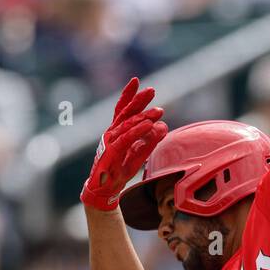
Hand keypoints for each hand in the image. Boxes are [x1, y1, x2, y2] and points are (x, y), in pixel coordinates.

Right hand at [81, 77, 167, 211]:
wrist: (105, 189)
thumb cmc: (119, 170)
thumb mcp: (139, 155)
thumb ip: (150, 141)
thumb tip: (164, 126)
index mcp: (117, 131)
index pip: (122, 109)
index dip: (128, 95)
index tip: (136, 80)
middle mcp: (112, 133)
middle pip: (125, 113)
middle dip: (138, 100)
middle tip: (152, 90)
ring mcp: (110, 141)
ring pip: (127, 124)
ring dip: (143, 116)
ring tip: (158, 111)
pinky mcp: (111, 152)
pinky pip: (126, 139)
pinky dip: (137, 131)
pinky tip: (149, 125)